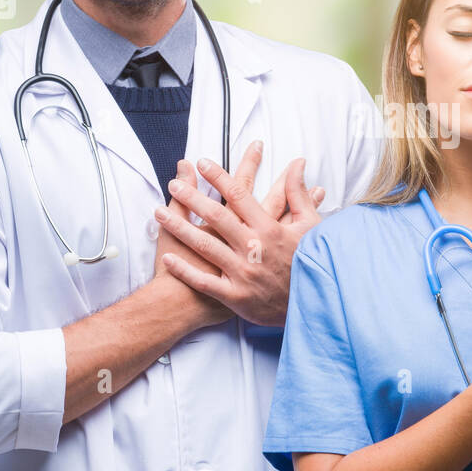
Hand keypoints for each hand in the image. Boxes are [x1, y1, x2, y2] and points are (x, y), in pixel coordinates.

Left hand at [155, 141, 324, 326]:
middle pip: (216, 216)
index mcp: (269, 229)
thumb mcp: (311, 226)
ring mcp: (242, 273)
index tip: (202, 163)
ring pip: (205, 245)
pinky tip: (168, 257)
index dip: (218, 177)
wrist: (312, 307)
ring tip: (159, 212)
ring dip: (179, 227)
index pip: (239, 195)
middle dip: (191, 197)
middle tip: (173, 184)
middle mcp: (253, 248)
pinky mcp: (235, 296)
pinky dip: (184, 270)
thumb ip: (298, 194)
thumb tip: (298, 165)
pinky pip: (204, 282)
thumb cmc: (310, 264)